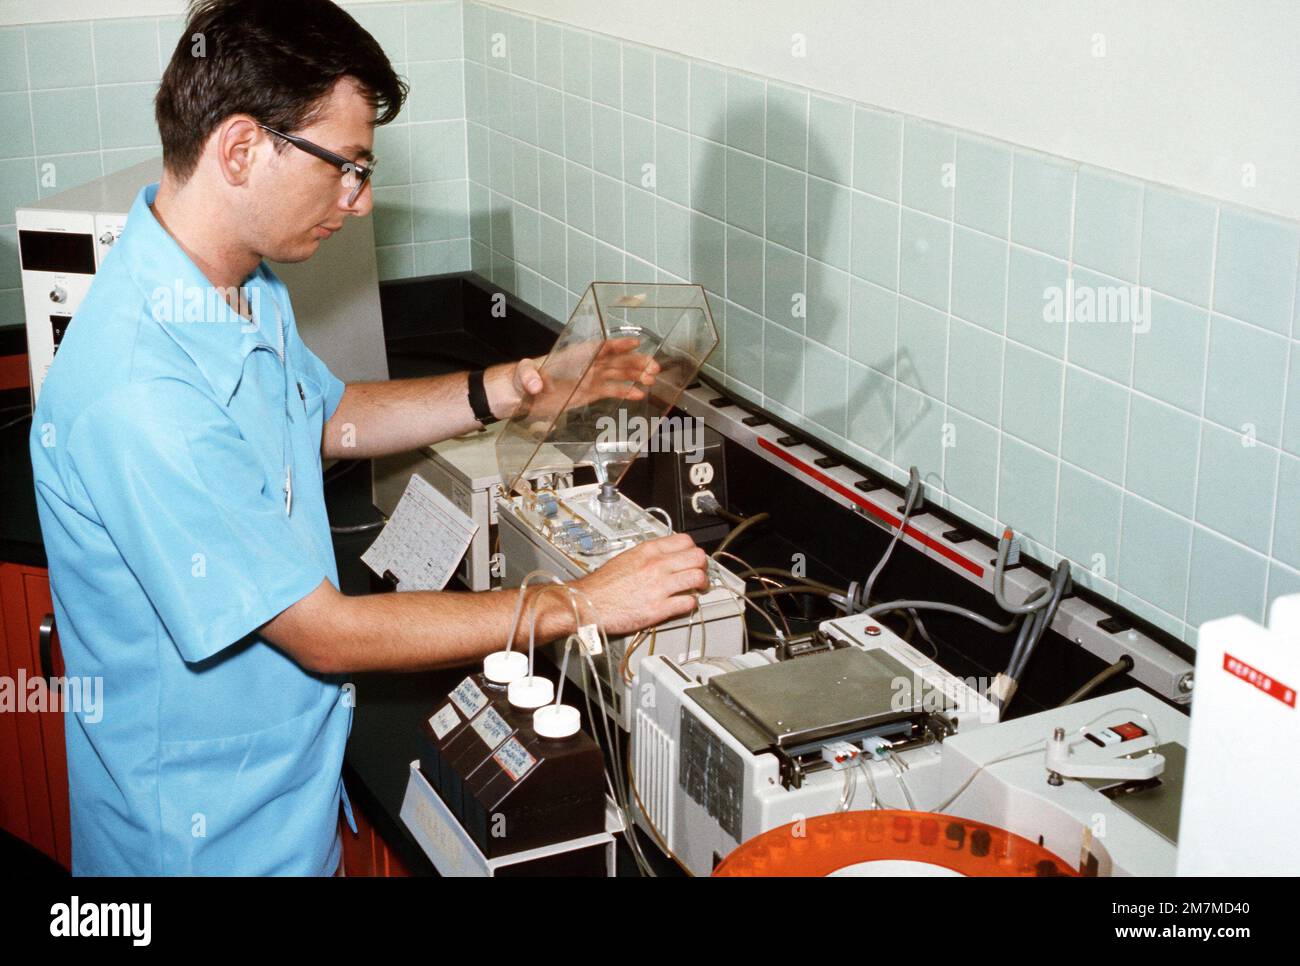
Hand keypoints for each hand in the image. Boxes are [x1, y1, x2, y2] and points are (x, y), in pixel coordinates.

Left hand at [513, 337, 660, 426]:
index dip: (617, 345)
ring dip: (636, 376)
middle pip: (615, 360)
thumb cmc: (522, 379)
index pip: (599, 347)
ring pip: (618, 374)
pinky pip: (611, 390)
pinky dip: (626, 392)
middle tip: (652, 367)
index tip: (635, 343)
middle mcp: (586, 365)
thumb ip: (528, 375)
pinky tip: (639, 394)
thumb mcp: (522, 373)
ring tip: (652, 379)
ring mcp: (589, 378)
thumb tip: (535, 384)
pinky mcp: (589, 393)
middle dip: (635, 362)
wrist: (521, 395)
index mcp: (573, 356)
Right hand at [572, 533, 710, 635]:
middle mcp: (656, 566)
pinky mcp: (659, 609)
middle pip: (697, 557)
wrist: (588, 603)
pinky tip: (684, 603)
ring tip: (698, 588)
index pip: (685, 541)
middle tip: (700, 572)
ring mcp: (659, 587)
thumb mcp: (626, 557)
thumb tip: (664, 555)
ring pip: (698, 578)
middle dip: (702, 565)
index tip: (692, 557)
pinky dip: (690, 603)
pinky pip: (688, 602)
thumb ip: (648, 555)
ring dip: (701, 584)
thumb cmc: (602, 585)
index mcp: (648, 551)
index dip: (692, 549)